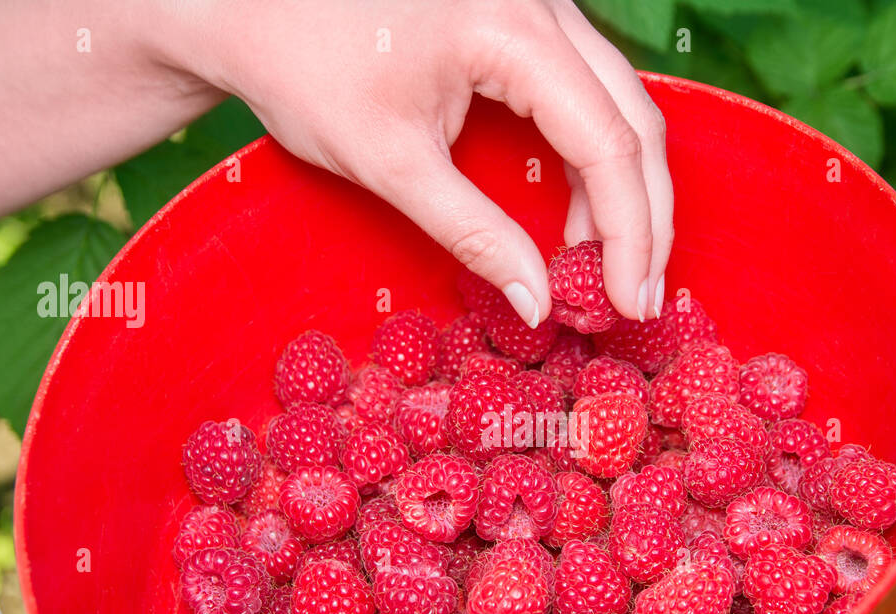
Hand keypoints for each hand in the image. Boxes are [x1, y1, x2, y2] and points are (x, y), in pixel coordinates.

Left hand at [161, 0, 673, 325]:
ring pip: (621, 101)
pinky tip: (582, 215)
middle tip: (639, 296)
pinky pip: (587, 90)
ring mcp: (537, 4)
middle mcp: (541, 3)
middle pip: (635, 116)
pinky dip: (595, 157)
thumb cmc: (305, 69)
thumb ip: (474, 234)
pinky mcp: (523, 19)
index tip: (627, 301)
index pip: (608, 141)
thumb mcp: (390, 164)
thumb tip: (539, 302)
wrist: (250, 5)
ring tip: (611, 267)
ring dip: (626, 188)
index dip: (629, 231)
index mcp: (511, 28)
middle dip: (645, 215)